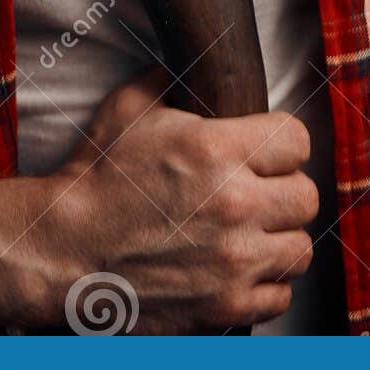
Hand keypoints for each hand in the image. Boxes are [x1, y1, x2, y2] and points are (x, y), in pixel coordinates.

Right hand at [37, 66, 318, 333]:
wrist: (63, 251)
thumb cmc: (95, 178)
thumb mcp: (130, 107)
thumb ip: (173, 78)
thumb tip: (200, 62)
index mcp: (217, 149)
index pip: (297, 140)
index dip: (283, 144)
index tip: (266, 152)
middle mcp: (236, 205)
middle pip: (306, 196)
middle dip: (284, 190)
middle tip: (258, 192)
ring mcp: (234, 261)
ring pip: (300, 248)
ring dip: (279, 239)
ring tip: (252, 233)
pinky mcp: (225, 307)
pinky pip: (280, 296)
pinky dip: (265, 284)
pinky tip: (240, 269)